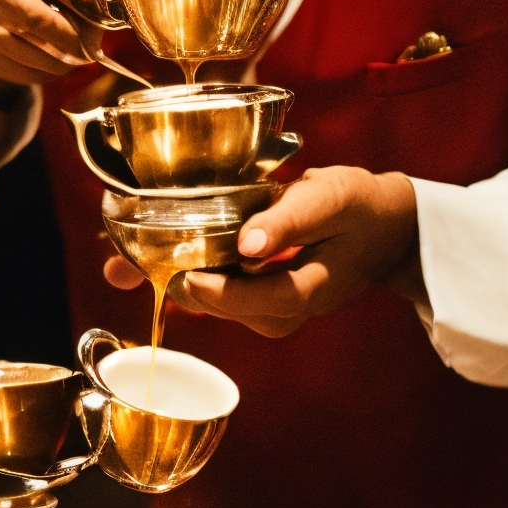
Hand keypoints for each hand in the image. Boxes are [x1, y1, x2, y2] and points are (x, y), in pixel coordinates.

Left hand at [101, 166, 419, 336]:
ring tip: (124, 260)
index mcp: (310, 290)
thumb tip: (248, 244)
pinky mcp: (256, 291)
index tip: (186, 276)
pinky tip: (148, 254)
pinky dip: (183, 270)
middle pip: (226, 308)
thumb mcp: (334, 199)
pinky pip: (216, 288)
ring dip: (170, 280)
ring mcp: (269, 304)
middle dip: (176, 286)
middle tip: (129, 265)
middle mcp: (284, 308)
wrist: (383, 224)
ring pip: (215, 303)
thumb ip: (292, 219)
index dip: (221, 293)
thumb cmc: (361, 207)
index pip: (261, 303)